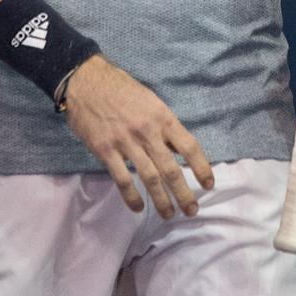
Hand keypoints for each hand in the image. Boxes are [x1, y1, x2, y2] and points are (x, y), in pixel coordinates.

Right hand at [59, 56, 214, 218]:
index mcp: (162, 117)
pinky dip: (131, 197)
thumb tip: (179, 150)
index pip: (189, 147)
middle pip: (171, 169)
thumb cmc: (121, 88)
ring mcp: (126, 142)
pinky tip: (138, 208)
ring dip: (161, 200)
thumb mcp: (151, 101)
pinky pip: (122, 179)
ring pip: (149, 178)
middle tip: (192, 211)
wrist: (87, 80)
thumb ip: (164, 126)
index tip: (209, 184)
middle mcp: (148, 131)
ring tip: (169, 215)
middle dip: (184, 193)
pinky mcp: (105, 150)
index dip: (202, 168)